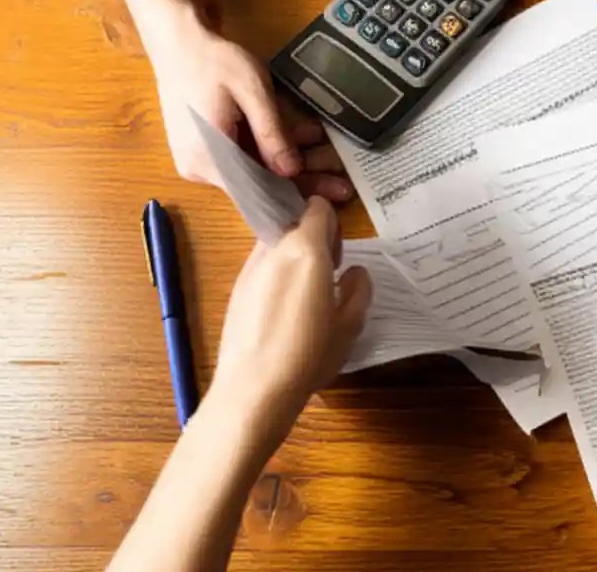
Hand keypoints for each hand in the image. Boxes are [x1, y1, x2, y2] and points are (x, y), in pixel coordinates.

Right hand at [150, 19, 353, 200]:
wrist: (177, 45)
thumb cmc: (214, 61)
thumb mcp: (252, 90)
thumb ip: (271, 132)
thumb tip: (291, 172)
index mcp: (210, 156)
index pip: (259, 193)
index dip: (296, 199)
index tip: (328, 203)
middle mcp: (199, 169)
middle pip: (260, 186)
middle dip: (302, 184)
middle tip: (342, 187)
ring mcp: (197, 164)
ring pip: (254, 175)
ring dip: (291, 167)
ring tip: (330, 160)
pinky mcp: (201, 155)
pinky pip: (242, 163)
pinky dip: (270, 155)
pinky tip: (301, 142)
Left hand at [211, 197, 372, 432]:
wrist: (253, 389)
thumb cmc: (309, 354)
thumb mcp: (350, 324)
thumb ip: (358, 289)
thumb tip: (354, 272)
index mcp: (305, 250)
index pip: (317, 207)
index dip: (333, 224)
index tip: (340, 254)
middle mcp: (273, 249)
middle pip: (294, 221)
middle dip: (314, 238)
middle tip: (328, 273)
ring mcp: (250, 268)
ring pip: (277, 244)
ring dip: (295, 257)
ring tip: (307, 295)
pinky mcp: (237, 289)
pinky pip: (263, 266)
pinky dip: (277, 275)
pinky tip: (285, 311)